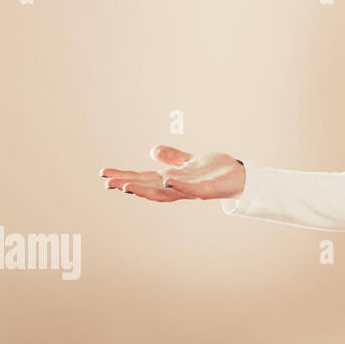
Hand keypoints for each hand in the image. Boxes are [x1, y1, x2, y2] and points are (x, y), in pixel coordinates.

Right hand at [100, 145, 245, 201]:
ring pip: (163, 193)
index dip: (124, 176)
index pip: (143, 178)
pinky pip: (190, 190)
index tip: (104, 174)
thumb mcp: (190, 160)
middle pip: (147, 187)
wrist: (240, 176)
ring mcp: (190, 190)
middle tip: (107, 182)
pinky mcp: (206, 191)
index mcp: (171, 179)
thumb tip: (152, 151)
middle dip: (127, 184)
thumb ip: (173, 157)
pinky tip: (167, 181)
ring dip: (145, 190)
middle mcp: (177, 187)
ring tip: (126, 186)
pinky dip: (178, 187)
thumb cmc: (216, 171)